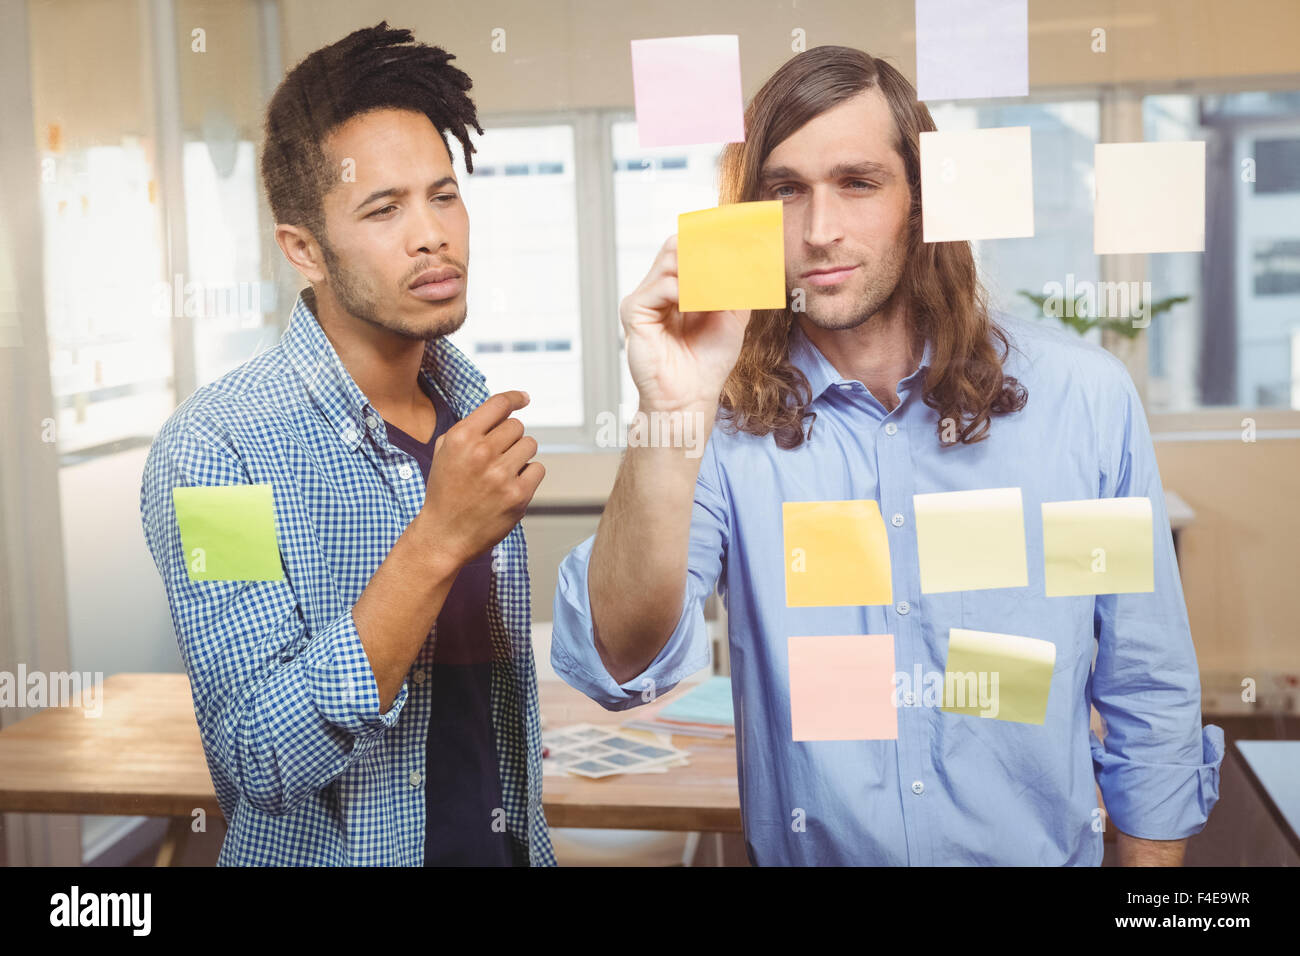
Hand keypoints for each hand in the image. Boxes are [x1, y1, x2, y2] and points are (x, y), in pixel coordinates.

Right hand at [420, 390, 544, 569]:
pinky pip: (537, 469)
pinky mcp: (518, 495)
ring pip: (530, 445)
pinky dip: (528, 475)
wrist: (444, 535)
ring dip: (520, 455)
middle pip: (517, 426)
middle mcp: (481, 452)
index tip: (524, 398)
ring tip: (502, 472)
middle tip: (497, 457)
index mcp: (461, 437)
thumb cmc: (445, 491)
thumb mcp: (444, 451)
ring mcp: (501, 474)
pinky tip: (511, 486)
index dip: (514, 398)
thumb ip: (470, 428)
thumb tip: (502, 410)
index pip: (498, 404)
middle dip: (510, 439)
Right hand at [620, 234, 750, 414]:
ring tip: (719, 286)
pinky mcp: (634, 311)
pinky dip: (686, 289)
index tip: (741, 233)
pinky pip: (662, 285)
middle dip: (707, 246)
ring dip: (701, 268)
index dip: (713, 238)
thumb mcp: (732, 316)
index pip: (690, 247)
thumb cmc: (708, 362)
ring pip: (671, 258)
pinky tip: (699, 305)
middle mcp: (660, 288)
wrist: (691, 396)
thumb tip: (748, 254)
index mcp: (681, 287)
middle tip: (733, 251)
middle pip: (677, 245)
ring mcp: (646, 298)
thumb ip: (737, 284)